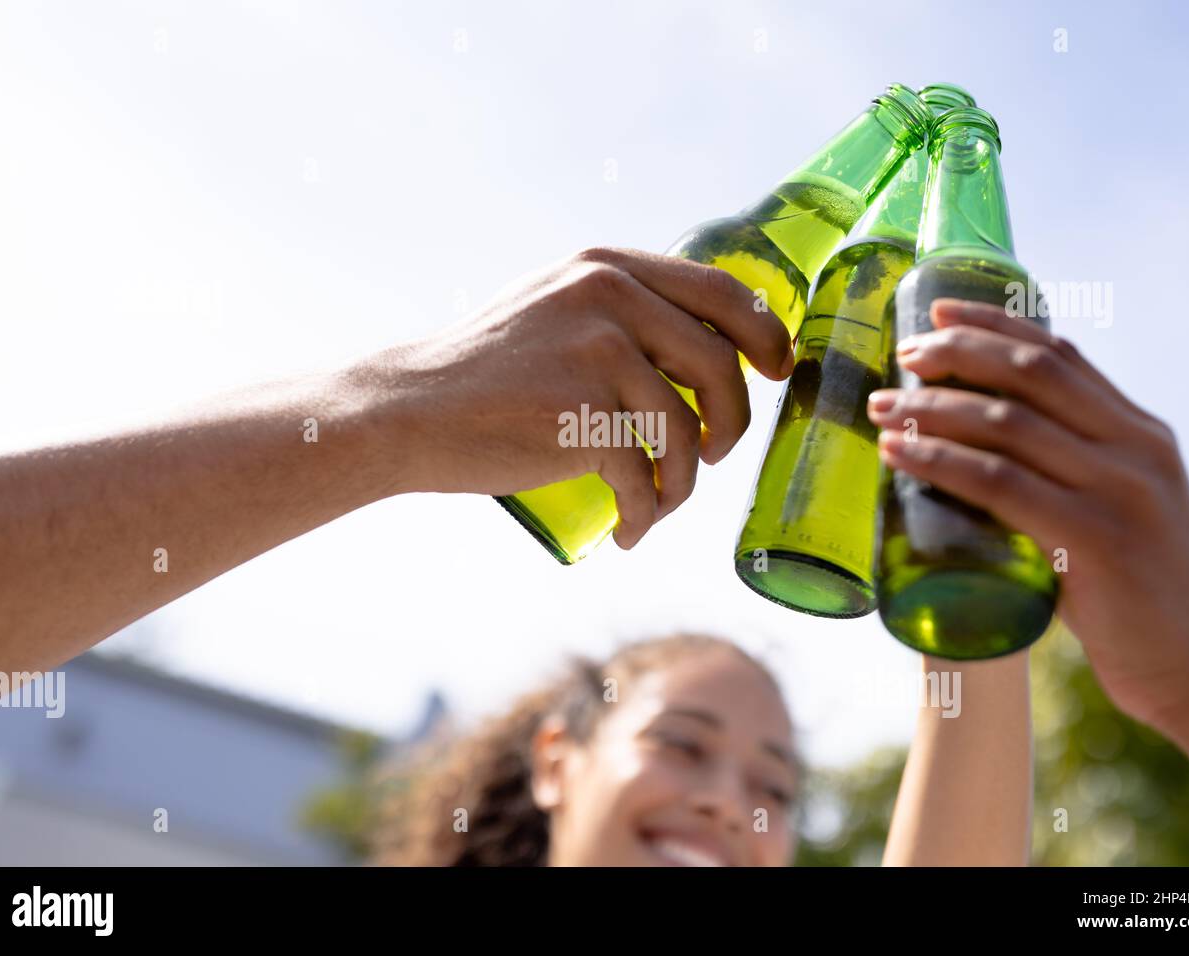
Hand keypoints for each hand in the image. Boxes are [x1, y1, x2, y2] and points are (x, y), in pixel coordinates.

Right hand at [356, 247, 793, 547]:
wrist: (410, 410)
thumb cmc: (486, 372)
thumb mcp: (555, 308)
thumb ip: (619, 309)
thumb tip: (701, 346)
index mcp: (609, 266)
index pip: (723, 291)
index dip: (766, 336)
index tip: (778, 371)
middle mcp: (610, 296)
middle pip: (721, 365)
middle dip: (731, 422)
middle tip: (713, 452)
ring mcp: (597, 352)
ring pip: (686, 431)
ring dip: (681, 482)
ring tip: (654, 503)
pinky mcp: (581, 413)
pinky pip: (646, 475)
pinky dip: (647, 514)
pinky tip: (631, 530)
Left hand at [865, 298, 1188, 731]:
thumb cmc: (1141, 596)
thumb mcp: (1121, 511)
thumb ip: (1075, 474)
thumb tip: (991, 447)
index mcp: (1142, 434)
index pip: (1062, 355)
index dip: (995, 324)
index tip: (940, 309)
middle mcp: (1136, 449)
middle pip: (1031, 373)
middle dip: (957, 353)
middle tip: (902, 356)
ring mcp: (1119, 492)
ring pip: (1007, 423)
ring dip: (932, 408)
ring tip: (882, 407)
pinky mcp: (1096, 540)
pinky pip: (1001, 484)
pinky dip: (941, 462)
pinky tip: (899, 454)